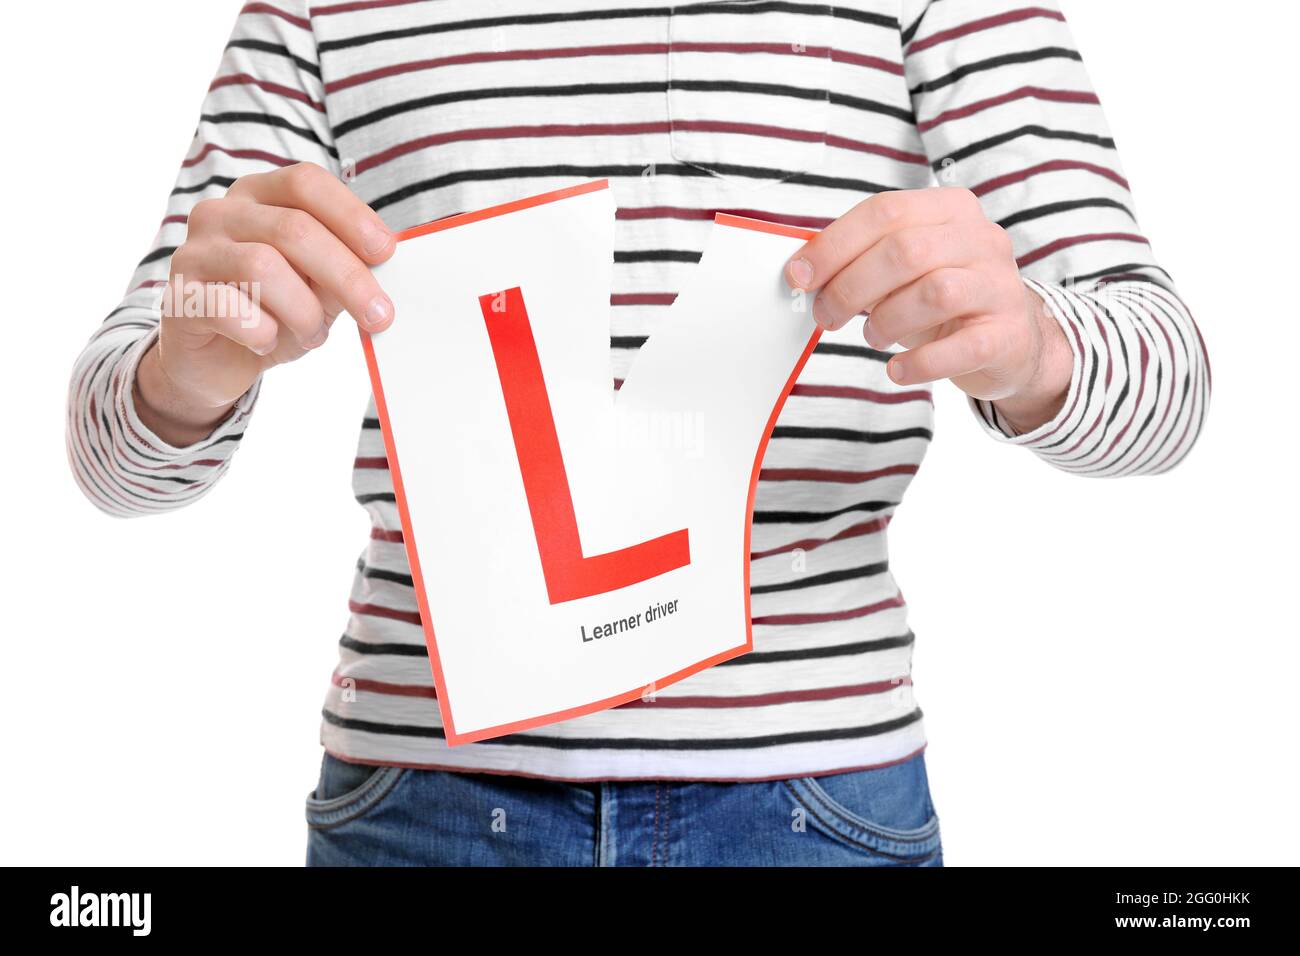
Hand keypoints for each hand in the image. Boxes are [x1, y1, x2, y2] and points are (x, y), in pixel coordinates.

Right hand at [135, 162, 396, 444]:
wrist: (212, 361)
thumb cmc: (272, 313)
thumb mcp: (317, 287)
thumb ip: (342, 268)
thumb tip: (382, 264)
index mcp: (258, 196)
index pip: (306, 182)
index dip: (351, 215)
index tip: (386, 252)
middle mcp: (221, 213)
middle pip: (294, 228)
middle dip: (347, 275)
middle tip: (378, 315)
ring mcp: (194, 251)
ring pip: (263, 266)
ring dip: (303, 311)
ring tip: (312, 334)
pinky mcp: (178, 296)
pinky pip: (230, 308)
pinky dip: (262, 331)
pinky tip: (267, 341)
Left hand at [785, 187, 1071, 432]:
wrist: (1011, 341)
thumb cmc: (944, 300)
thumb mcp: (906, 269)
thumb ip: (861, 260)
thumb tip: (803, 272)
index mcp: (950, 210)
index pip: (885, 212)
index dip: (834, 245)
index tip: (799, 275)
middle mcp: (981, 240)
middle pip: (905, 251)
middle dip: (850, 287)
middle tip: (826, 315)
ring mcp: (999, 287)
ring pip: (934, 292)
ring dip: (885, 321)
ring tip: (872, 336)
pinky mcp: (1007, 336)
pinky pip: (958, 349)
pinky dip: (917, 363)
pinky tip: (897, 368)